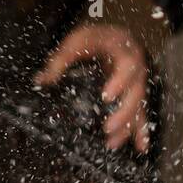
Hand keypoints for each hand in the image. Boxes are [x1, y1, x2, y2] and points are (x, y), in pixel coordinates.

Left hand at [35, 23, 150, 151]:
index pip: (127, 64)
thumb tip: (41, 80)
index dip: (120, 81)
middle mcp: (135, 67)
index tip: (107, 97)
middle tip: (107, 127)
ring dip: (128, 126)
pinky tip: (141, 146)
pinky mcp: (134, 94)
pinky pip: (141, 113)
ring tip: (112, 143)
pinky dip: (141, 130)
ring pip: (138, 106)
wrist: (112, 36)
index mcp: (123, 49)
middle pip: (136, 91)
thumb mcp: (77, 41)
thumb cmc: (96, 37)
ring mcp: (137, 82)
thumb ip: (60, 60)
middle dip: (124, 112)